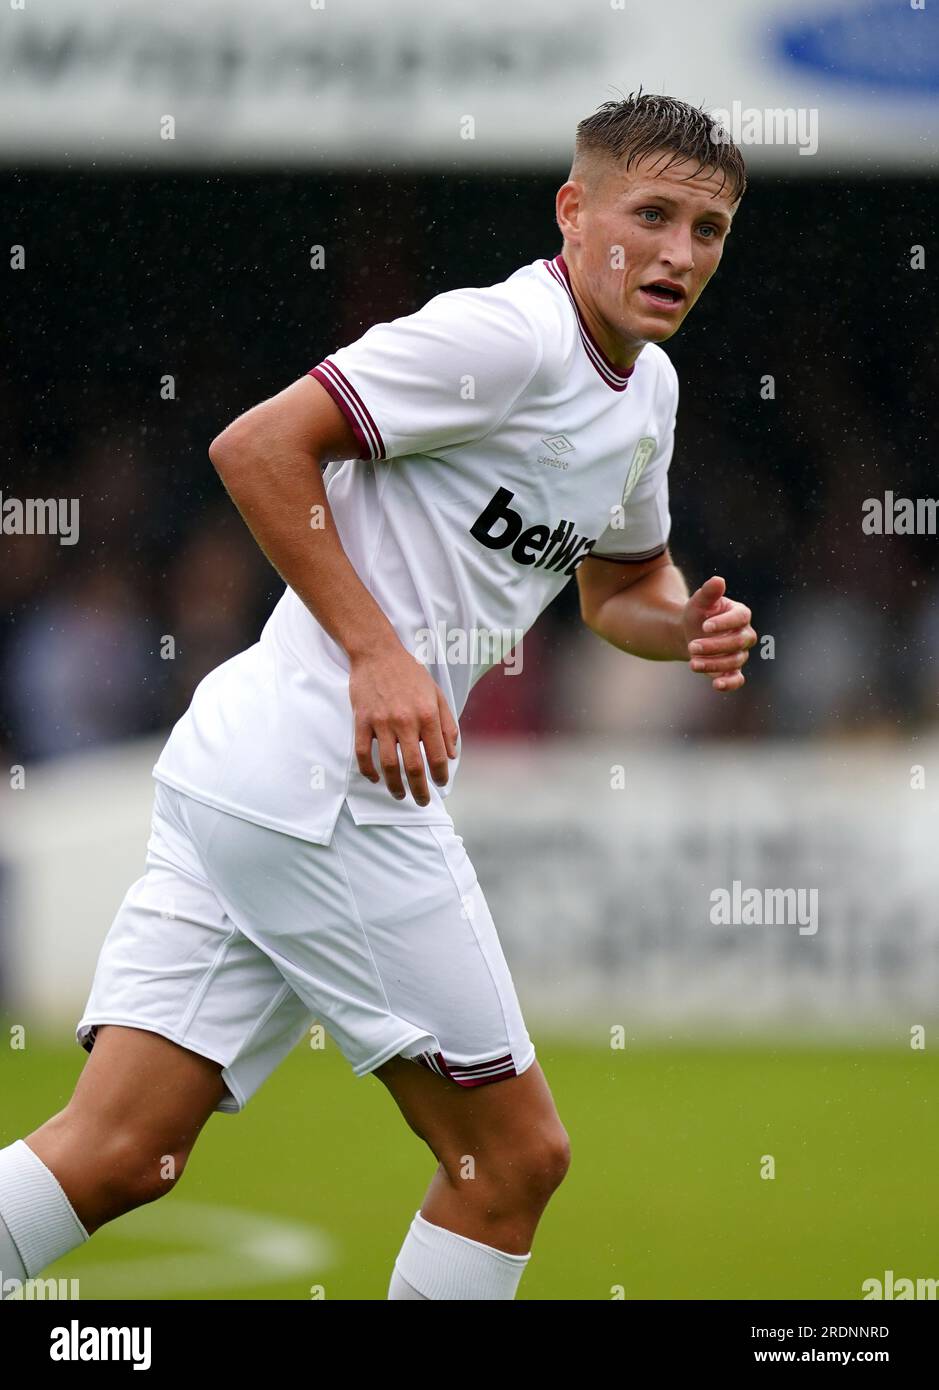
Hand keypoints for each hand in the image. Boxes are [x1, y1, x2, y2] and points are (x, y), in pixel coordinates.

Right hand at [349, 645, 458, 804]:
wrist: (378, 653)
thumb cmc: (410, 674)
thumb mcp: (437, 694)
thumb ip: (447, 725)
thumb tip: (453, 754)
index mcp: (428, 715)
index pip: (438, 755)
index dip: (441, 775)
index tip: (441, 784)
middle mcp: (406, 721)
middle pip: (414, 767)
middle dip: (420, 790)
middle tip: (422, 801)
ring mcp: (382, 722)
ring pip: (388, 765)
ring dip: (395, 786)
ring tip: (399, 795)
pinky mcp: (362, 721)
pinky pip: (363, 753)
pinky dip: (368, 770)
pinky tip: (374, 778)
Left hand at [681, 575, 756, 691]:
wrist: (690, 633)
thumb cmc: (697, 614)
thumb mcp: (699, 602)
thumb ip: (708, 592)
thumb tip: (718, 580)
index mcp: (740, 614)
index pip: (741, 618)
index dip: (725, 623)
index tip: (705, 626)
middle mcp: (744, 634)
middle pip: (738, 642)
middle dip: (715, 646)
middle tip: (691, 646)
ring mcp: (740, 653)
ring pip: (735, 661)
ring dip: (714, 664)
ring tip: (692, 663)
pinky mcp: (733, 670)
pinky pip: (738, 679)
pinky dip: (730, 684)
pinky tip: (716, 685)